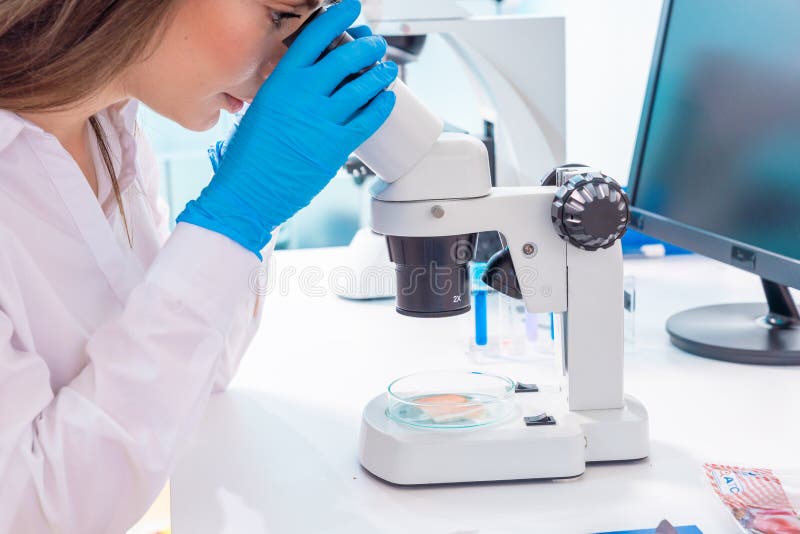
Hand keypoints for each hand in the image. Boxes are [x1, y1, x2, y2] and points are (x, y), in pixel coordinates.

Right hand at [177, 0, 396, 257]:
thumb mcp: (261, 109)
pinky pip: (367, 120)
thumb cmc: (250, 156)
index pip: (313, 38)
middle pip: (345, 58)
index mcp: (280, 82)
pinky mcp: (335, 147)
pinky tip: (387, 100)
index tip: (352, 8)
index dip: (337, 18)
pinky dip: (381, 106)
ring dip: (381, 74)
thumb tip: (309, 78)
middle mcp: (302, 97)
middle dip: (367, 46)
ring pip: (362, 87)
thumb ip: (286, 91)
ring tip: (388, 70)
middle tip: (376, 45)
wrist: (248, 192)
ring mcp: (320, 121)